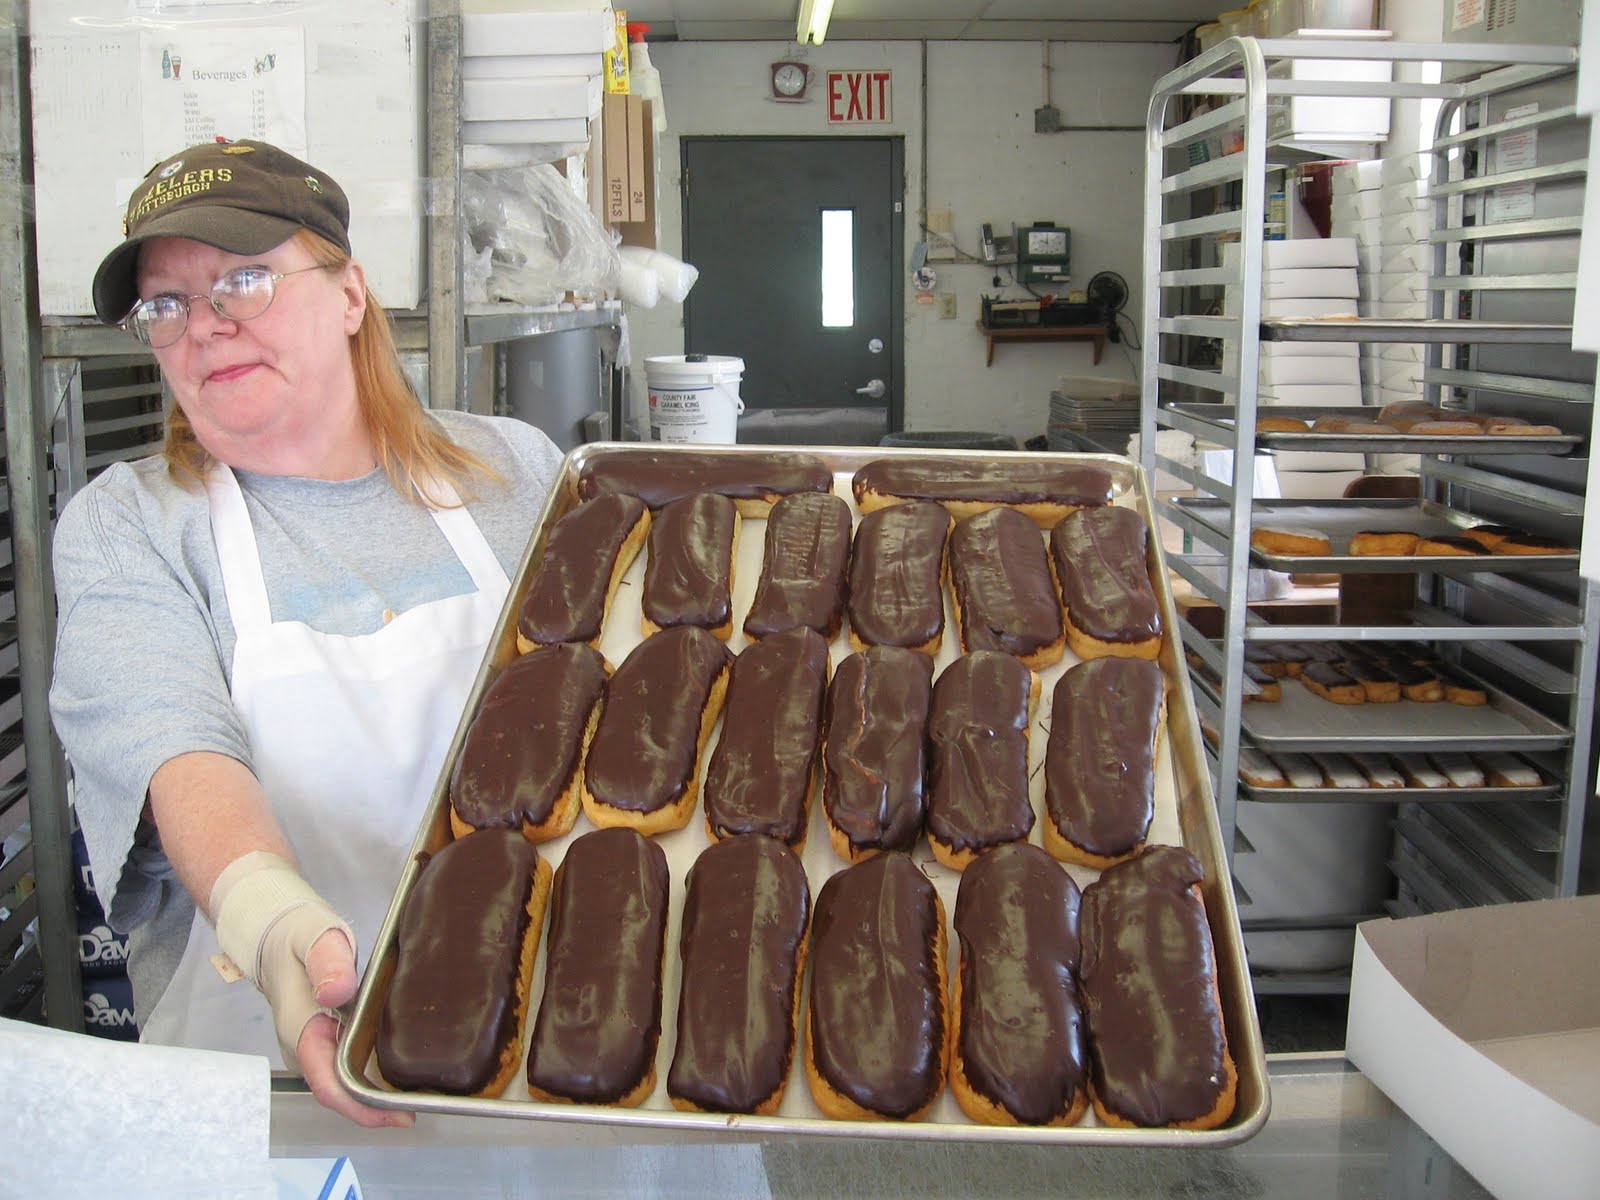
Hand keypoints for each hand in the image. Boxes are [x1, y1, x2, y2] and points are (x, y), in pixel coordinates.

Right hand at [295, 929, 413, 1128]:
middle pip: (342, 1093)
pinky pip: (352, 1064)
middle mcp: (309, 1048)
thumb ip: (326, 960)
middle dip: (379, 1106)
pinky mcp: (328, 1038)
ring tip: (422, 1089)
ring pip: (348, 1081)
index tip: (398, 1116)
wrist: (279, 935)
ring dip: (379, 1091)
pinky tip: (406, 1065)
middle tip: (425, 1101)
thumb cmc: (297, 938)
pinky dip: (376, 1070)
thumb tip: (336, 991)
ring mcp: (318, 1046)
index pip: (329, 1086)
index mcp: (303, 1032)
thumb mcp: (314, 938)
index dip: (362, 1108)